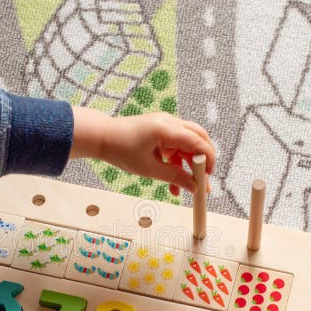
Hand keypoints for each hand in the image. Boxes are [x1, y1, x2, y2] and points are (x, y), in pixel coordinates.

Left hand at [69, 108, 214, 195]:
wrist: (102, 138)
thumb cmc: (121, 150)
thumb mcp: (149, 169)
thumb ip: (174, 177)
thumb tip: (193, 187)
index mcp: (166, 128)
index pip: (197, 141)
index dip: (207, 159)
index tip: (208, 177)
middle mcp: (169, 122)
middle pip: (198, 137)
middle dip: (203, 160)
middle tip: (203, 180)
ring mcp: (165, 124)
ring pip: (188, 144)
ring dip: (188, 165)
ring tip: (184, 188)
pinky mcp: (161, 130)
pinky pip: (176, 146)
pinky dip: (177, 162)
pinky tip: (173, 183)